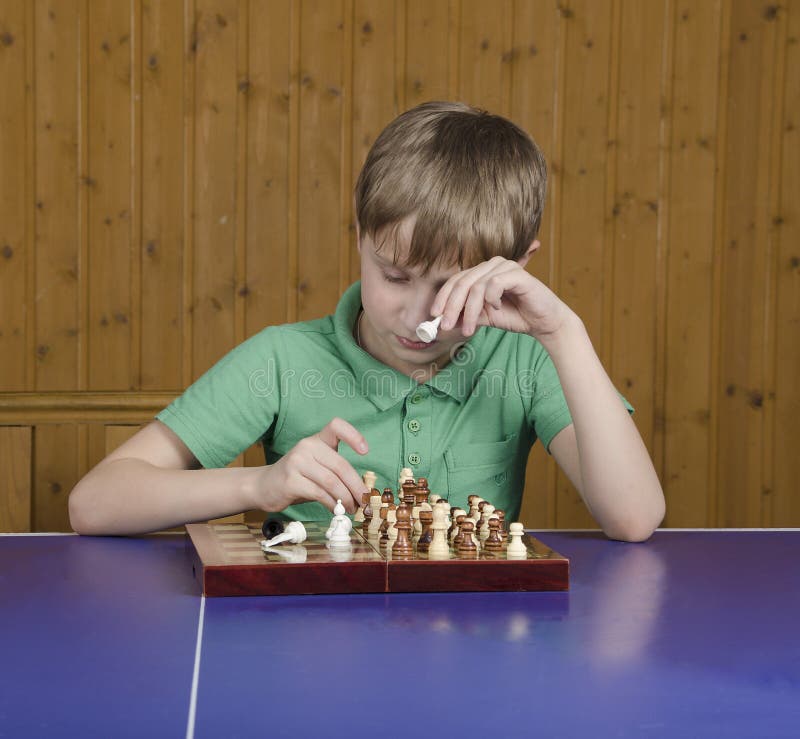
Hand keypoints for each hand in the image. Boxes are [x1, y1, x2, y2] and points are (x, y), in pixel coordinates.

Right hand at [251, 417, 369, 513]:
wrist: (263, 486)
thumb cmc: (297, 478)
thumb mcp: (316, 467)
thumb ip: (336, 473)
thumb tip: (361, 492)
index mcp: (316, 440)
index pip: (336, 426)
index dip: (353, 436)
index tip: (365, 451)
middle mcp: (306, 447)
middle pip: (340, 465)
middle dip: (356, 486)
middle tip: (365, 501)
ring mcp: (297, 462)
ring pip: (332, 482)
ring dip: (346, 498)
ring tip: (352, 508)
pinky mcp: (291, 481)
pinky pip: (320, 494)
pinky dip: (333, 504)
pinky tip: (336, 510)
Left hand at [430, 255, 569, 339]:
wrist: (543, 322)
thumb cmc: (515, 316)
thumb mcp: (484, 317)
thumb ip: (466, 316)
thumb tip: (442, 321)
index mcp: (482, 272)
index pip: (456, 281)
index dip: (443, 297)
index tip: (434, 316)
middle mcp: (492, 265)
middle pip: (462, 283)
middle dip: (452, 307)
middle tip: (446, 326)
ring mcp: (505, 267)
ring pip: (476, 287)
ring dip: (470, 311)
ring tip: (469, 330)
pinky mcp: (518, 274)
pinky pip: (494, 284)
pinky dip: (491, 300)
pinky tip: (496, 309)